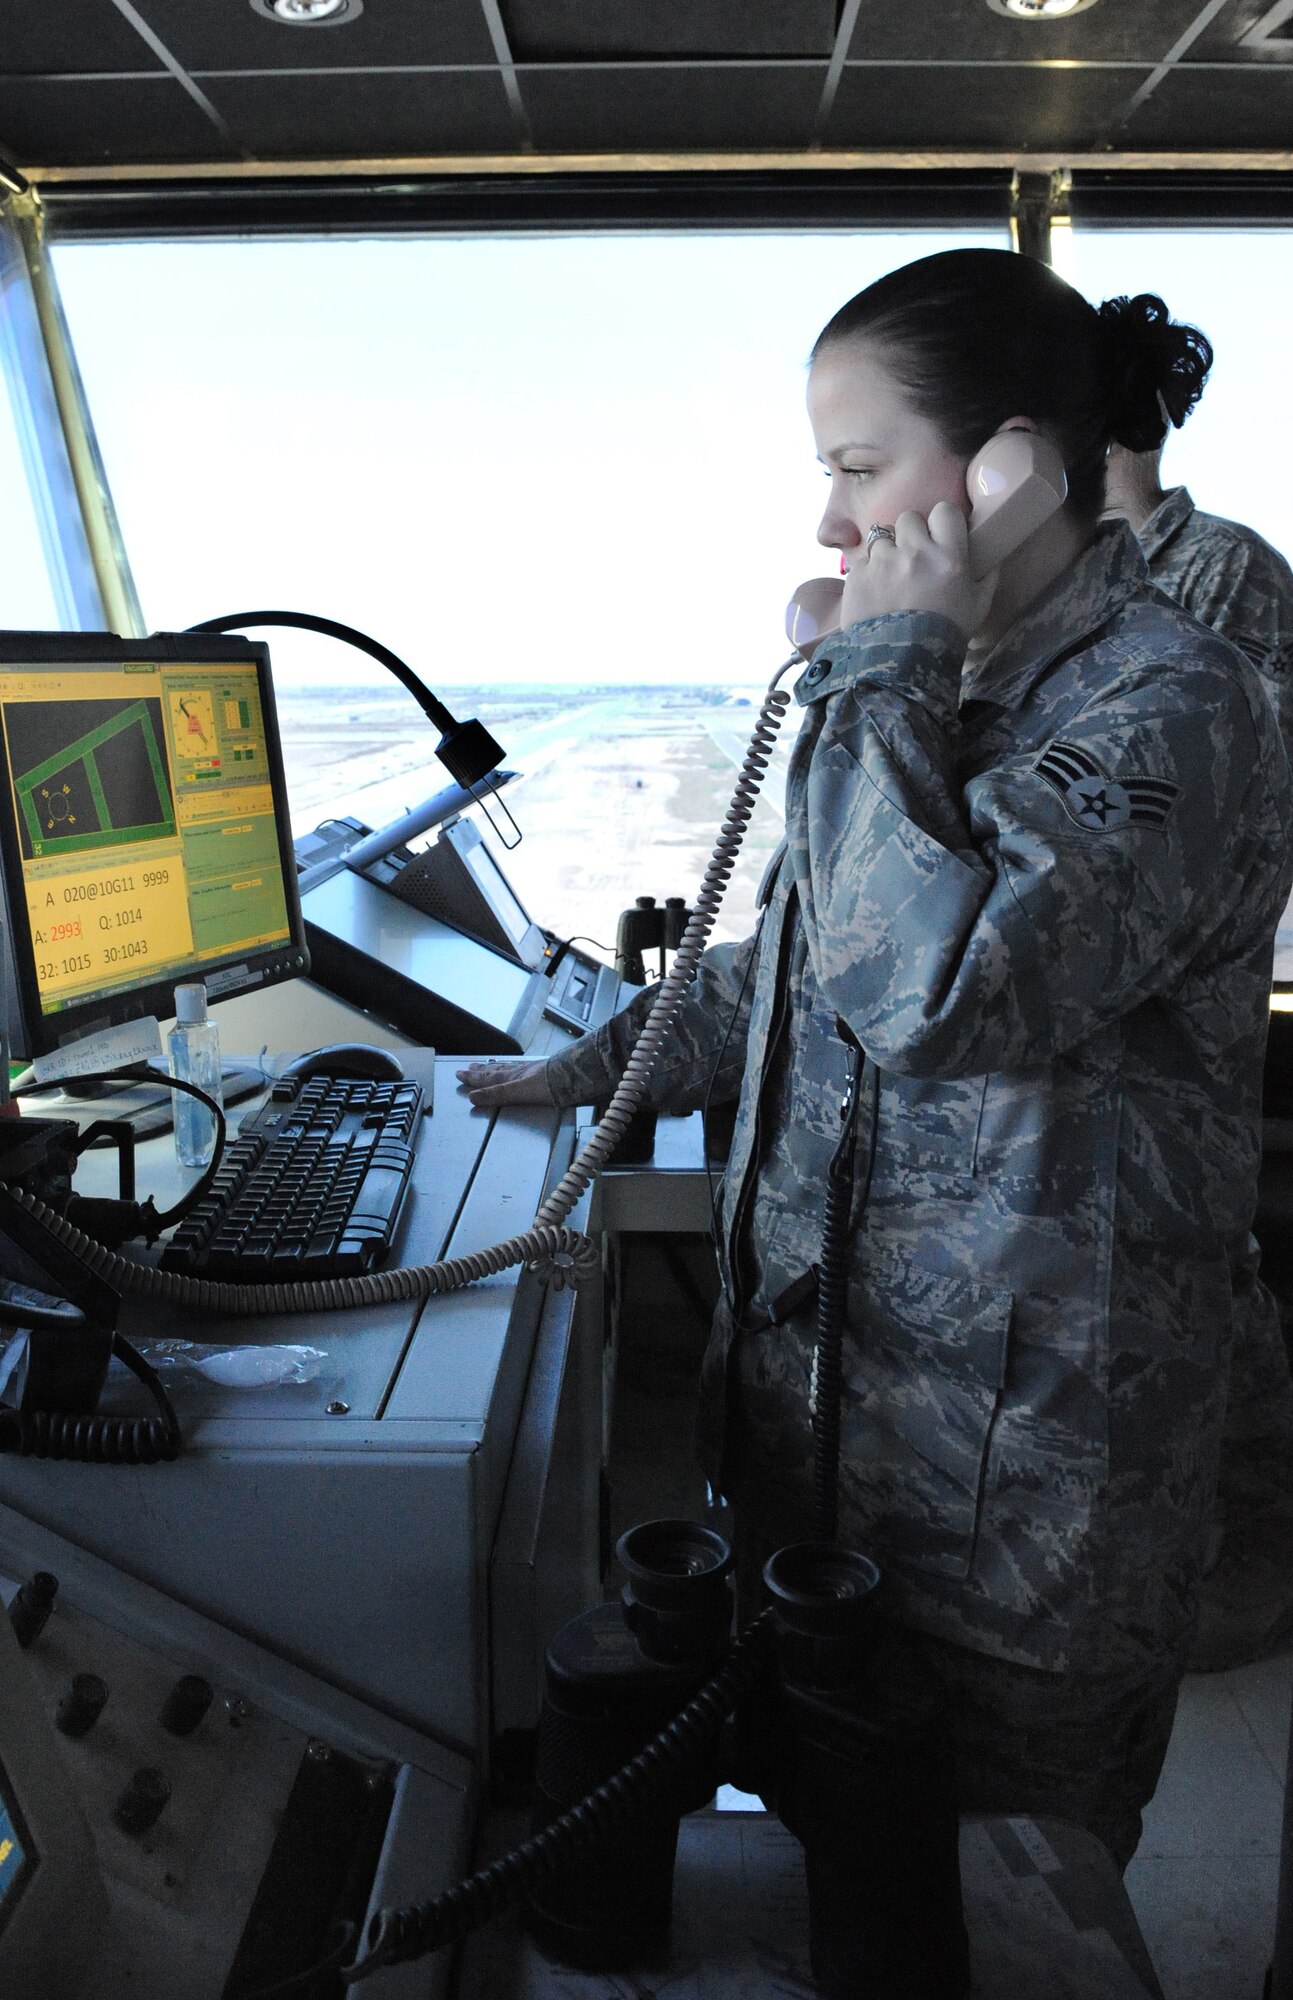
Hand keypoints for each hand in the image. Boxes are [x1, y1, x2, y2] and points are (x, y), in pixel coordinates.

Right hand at [456, 1058, 553, 1107]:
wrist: (577, 1076)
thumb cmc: (552, 1085)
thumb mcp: (520, 1092)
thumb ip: (498, 1094)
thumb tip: (473, 1097)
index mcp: (513, 1078)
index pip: (488, 1079)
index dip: (474, 1078)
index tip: (461, 1074)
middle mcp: (520, 1072)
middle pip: (496, 1071)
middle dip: (481, 1071)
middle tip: (468, 1067)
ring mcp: (533, 1071)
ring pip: (508, 1068)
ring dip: (495, 1068)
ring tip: (487, 1065)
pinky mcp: (545, 1072)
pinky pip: (523, 1069)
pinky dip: (515, 1068)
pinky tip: (519, 1068)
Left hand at [839, 502, 994, 642]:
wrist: (900, 665)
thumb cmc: (945, 634)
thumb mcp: (978, 607)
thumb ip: (987, 578)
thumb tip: (992, 558)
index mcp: (947, 557)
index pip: (944, 510)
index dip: (941, 521)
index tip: (939, 535)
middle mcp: (914, 553)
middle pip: (909, 517)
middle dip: (911, 533)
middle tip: (913, 556)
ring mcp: (882, 562)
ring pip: (882, 538)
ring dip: (888, 552)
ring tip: (891, 577)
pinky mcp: (857, 576)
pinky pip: (862, 562)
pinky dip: (868, 574)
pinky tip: (875, 593)